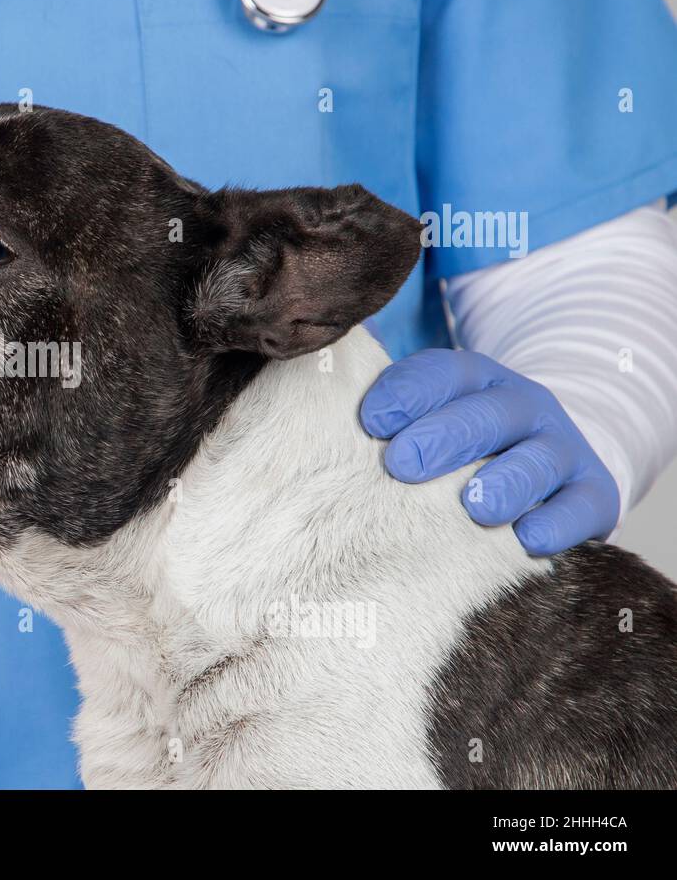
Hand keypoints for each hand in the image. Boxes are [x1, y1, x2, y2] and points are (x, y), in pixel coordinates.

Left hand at [359, 349, 619, 555]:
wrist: (552, 462)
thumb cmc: (464, 447)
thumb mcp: (430, 419)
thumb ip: (386, 417)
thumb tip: (321, 415)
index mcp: (478, 381)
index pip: (443, 374)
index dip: (408, 392)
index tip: (370, 421)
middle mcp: (524, 407)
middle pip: (488, 414)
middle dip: (444, 436)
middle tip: (402, 464)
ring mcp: (560, 449)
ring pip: (537, 460)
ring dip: (505, 482)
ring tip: (473, 506)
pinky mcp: (591, 493)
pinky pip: (581, 505)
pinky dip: (556, 522)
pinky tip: (527, 538)